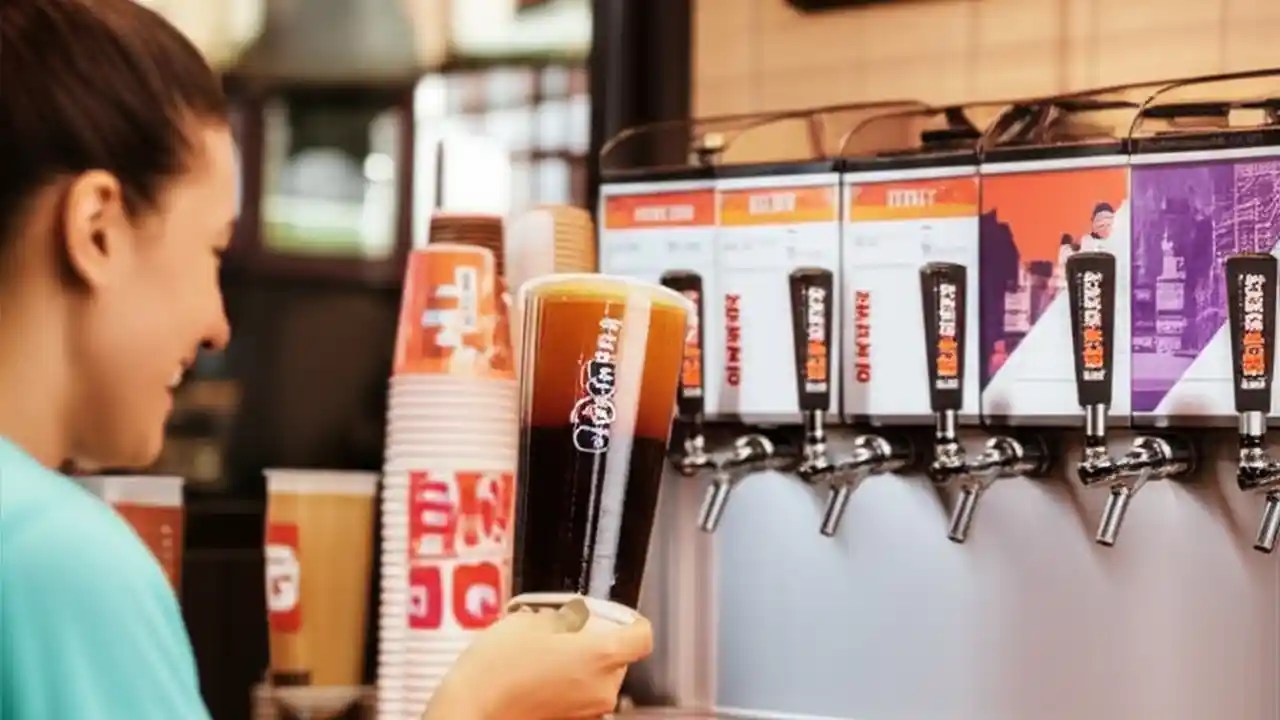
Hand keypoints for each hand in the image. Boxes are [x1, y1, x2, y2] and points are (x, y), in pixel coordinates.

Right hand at [423, 608, 653, 719]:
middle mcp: (604, 688)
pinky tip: (540, 679)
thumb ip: (568, 618)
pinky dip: (568, 689)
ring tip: (544, 658)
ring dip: (581, 667)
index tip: (618, 619)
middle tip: (564, 635)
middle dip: (597, 645)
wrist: (472, 709)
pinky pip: (581, 699)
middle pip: (618, 658)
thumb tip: (577, 620)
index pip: (642, 637)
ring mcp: (589, 712)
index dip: (631, 624)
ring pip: (598, 679)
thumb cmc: (498, 666)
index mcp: (602, 654)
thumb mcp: (532, 619)